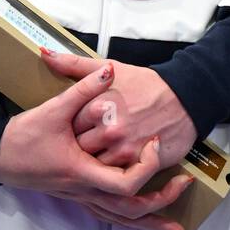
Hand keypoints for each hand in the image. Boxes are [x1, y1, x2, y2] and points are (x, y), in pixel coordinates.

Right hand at [0, 60, 193, 229]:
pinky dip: (132, 222)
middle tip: (183, 183)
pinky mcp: (79, 196)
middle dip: (162, 202)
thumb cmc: (24, 136)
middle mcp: (85, 191)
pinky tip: (147, 223)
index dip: (146, 167)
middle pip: (131, 211)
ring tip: (177, 228)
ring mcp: (82, 197)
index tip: (152, 144)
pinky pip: (110, 217)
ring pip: (122, 220)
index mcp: (82, 172)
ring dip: (151, 222)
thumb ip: (83, 88)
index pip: (125, 184)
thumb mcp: (54, 109)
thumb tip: (110, 69)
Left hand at [38, 48, 197, 171]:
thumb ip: (73, 64)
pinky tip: (110, 163)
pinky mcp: (138, 163)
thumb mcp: (110, 67)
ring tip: (94, 154)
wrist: (185, 99)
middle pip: (78, 147)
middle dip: (77, 146)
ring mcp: (123, 148)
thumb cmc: (145, 83)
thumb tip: (44, 53)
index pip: (67, 123)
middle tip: (80, 143)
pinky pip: (115, 175)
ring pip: (94, 165)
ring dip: (93, 161)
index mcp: (97, 106)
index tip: (72, 125)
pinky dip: (111, 171)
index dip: (69, 125)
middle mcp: (108, 129)